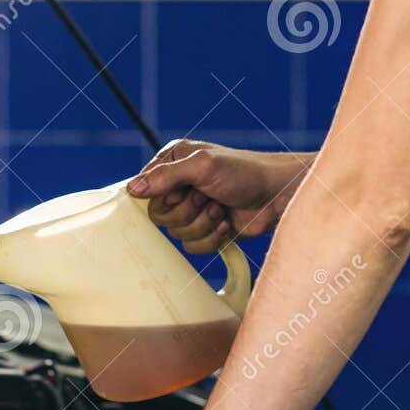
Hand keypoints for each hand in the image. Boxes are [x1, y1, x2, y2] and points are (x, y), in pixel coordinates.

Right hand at [127, 140, 310, 253]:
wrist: (277, 195)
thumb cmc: (244, 172)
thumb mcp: (202, 166)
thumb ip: (165, 176)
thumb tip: (132, 189)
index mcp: (173, 162)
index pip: (145, 190)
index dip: (164, 196)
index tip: (183, 191)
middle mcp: (179, 185)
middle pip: (159, 216)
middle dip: (187, 211)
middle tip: (206, 198)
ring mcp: (193, 209)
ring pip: (177, 233)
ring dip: (203, 224)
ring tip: (220, 208)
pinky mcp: (206, 230)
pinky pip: (193, 247)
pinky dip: (212, 238)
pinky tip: (227, 222)